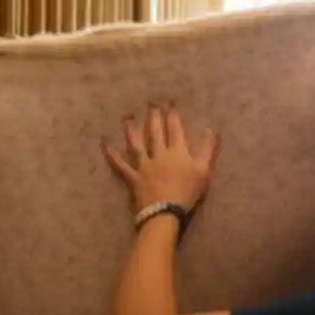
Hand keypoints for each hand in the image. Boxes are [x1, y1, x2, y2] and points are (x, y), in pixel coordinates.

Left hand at [102, 103, 219, 212]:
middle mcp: (159, 154)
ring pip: (136, 143)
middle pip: (155, 132)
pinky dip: (112, 154)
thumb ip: (207, 150)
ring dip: (132, 129)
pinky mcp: (133, 177)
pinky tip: (104, 143)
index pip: (175, 129)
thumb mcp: (204, 171)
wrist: (166, 212)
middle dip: (154, 116)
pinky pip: (120, 164)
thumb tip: (209, 129)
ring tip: (128, 117)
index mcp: (177, 152)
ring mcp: (144, 165)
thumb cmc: (188, 192)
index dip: (173, 115)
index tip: (170, 102)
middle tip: (150, 103)